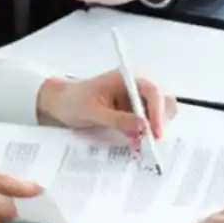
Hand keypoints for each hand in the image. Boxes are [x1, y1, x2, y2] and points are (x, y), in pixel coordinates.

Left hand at [36, 71, 177, 142]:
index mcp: (128, 78)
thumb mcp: (94, 111)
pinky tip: (134, 144)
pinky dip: (144, 135)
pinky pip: (146, 125)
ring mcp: (136, 101)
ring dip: (151, 131)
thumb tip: (142, 127)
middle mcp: (136, 87)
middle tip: (148, 143)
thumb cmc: (74, 100)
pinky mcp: (133, 114)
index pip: (153, 92)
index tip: (154, 133)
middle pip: (162, 103)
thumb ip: (118, 119)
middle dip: (157, 123)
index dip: (157, 113)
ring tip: (137, 144)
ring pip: (157, 116)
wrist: (61, 104)